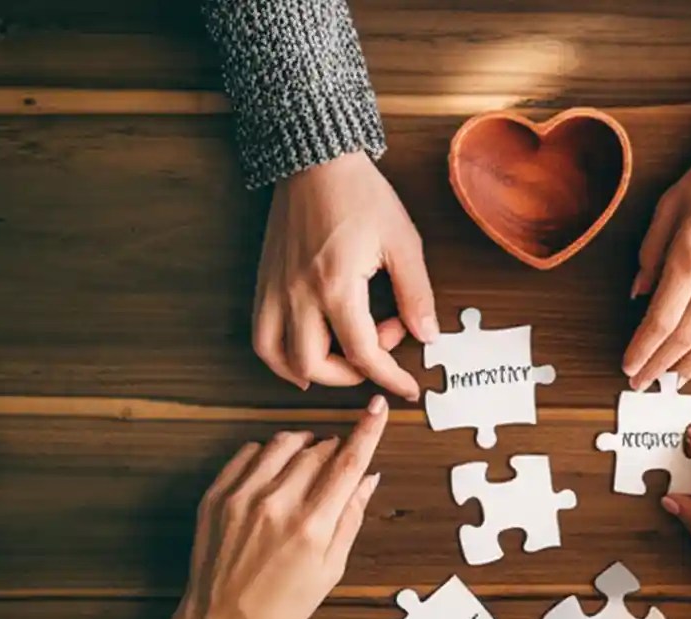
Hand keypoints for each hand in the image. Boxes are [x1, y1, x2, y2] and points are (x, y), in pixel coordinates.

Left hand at [112, 396, 389, 618]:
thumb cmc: (280, 605)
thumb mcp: (330, 569)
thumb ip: (350, 518)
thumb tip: (369, 478)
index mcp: (311, 525)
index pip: (348, 463)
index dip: (367, 430)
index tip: (377, 406)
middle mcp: (277, 504)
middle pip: (319, 450)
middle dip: (334, 450)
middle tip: (336, 468)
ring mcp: (243, 496)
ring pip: (284, 443)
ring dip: (303, 446)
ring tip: (306, 466)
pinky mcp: (217, 495)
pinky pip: (249, 452)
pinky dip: (268, 454)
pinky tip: (274, 474)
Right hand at [255, 151, 436, 399]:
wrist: (315, 160)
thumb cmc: (361, 195)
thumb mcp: (402, 241)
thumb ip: (416, 294)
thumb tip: (428, 336)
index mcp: (336, 286)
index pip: (363, 354)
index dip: (390, 377)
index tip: (408, 387)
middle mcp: (299, 294)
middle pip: (316, 366)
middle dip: (352, 375)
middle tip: (378, 353)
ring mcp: (276, 290)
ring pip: (278, 358)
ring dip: (310, 372)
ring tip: (341, 363)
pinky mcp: (264, 282)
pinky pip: (261, 335)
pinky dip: (279, 356)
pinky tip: (305, 352)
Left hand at [622, 74, 690, 388]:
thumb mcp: (668, 205)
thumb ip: (650, 253)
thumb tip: (637, 296)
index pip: (661, 318)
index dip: (643, 348)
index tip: (628, 365)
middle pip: (685, 337)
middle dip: (659, 365)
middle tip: (640, 382)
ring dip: (689, 366)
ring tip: (668, 380)